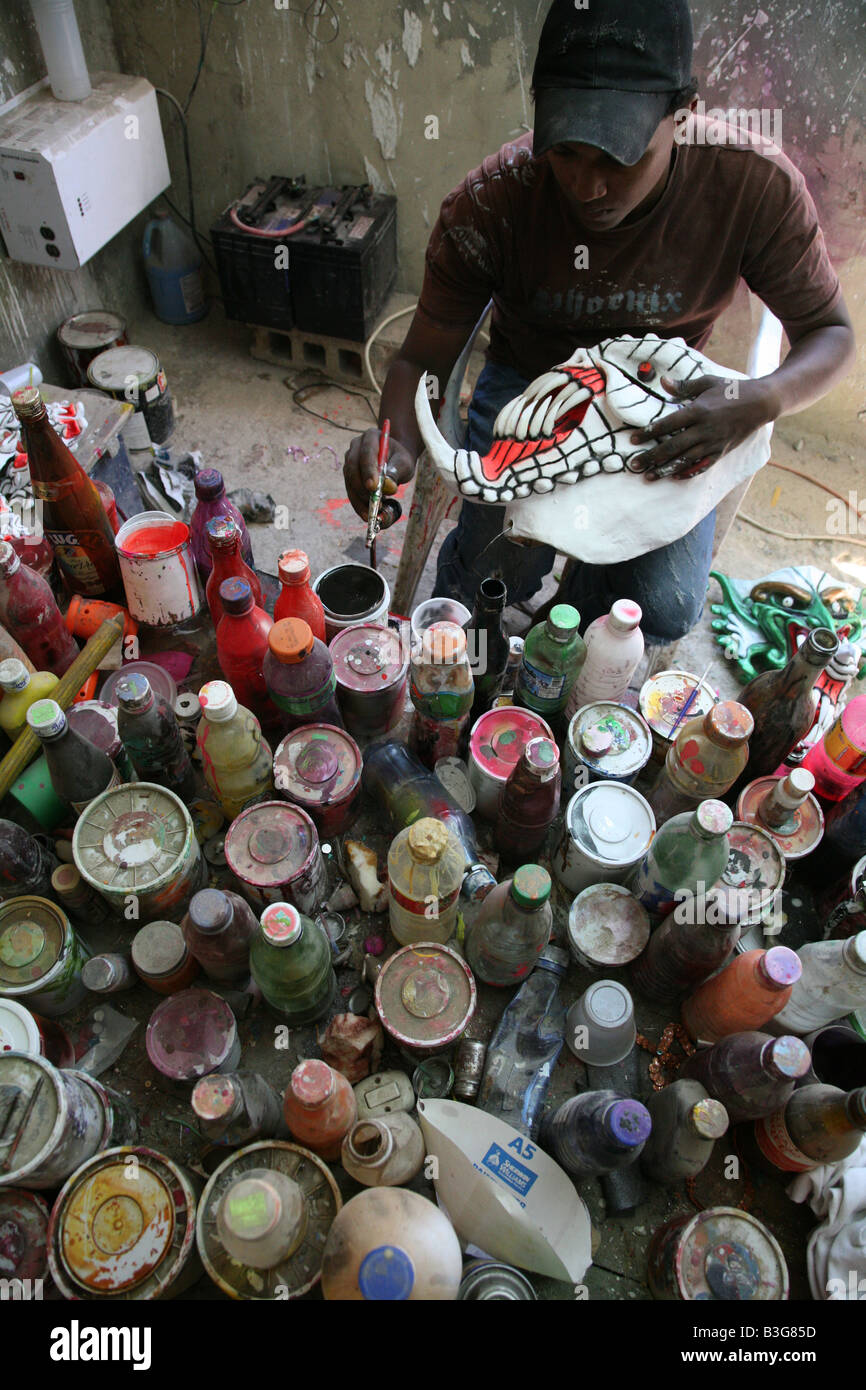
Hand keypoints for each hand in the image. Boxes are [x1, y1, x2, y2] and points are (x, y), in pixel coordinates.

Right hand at [343, 428, 415, 523]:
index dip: (368, 470)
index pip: (366, 453)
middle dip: (362, 487)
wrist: (395, 460)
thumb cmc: (401, 459)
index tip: (373, 487)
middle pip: (353, 467)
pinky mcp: (349, 475)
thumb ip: (397, 471)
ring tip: (372, 513)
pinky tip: (366, 515)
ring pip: (350, 481)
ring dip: (359, 499)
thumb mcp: (404, 463)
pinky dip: (358, 504)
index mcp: (371, 437)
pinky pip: (351, 490)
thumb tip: (388, 486)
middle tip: (374, 503)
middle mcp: (356, 447)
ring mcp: (350, 461)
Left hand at [628, 374, 775, 481]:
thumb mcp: (708, 382)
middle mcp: (705, 429)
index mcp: (699, 410)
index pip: (668, 424)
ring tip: (649, 476)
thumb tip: (662, 382)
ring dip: (665, 469)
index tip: (632, 439)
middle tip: (634, 464)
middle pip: (673, 447)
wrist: (761, 403)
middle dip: (651, 456)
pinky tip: (674, 477)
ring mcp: (714, 443)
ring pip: (685, 460)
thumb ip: (684, 386)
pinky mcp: (721, 451)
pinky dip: (688, 473)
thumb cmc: (732, 390)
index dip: (649, 433)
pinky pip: (702, 466)